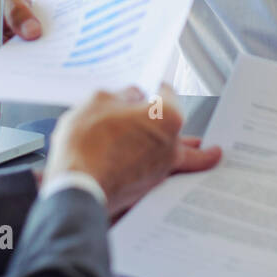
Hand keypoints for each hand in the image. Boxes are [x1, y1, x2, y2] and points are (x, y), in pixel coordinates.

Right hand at [43, 85, 220, 217]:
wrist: (77, 189)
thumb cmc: (87, 144)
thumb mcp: (99, 102)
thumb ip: (122, 95)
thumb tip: (132, 95)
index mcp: (166, 116)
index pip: (168, 93)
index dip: (156, 87)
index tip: (150, 87)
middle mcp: (171, 145)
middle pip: (177, 127)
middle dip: (171, 119)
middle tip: (166, 112)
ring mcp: (162, 170)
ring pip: (180, 155)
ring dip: (188, 149)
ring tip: (199, 146)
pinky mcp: (149, 189)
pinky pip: (163, 174)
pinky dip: (165, 170)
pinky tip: (162, 169)